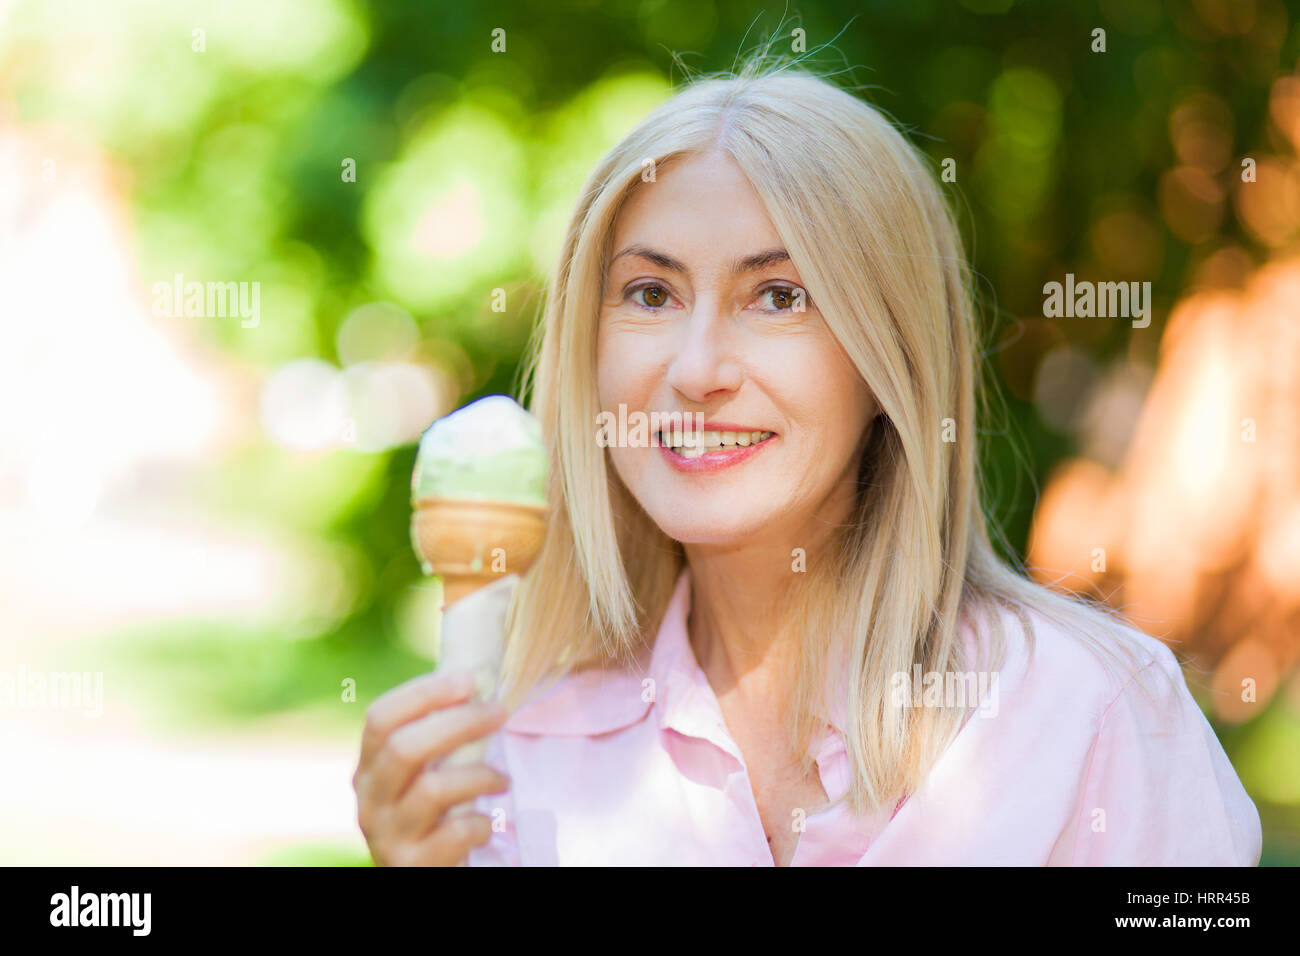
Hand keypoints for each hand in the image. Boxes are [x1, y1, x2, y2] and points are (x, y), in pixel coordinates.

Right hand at [353, 669, 510, 865]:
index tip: (469, 679)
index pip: (381, 718)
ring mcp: (386, 836)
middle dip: (459, 723)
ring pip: (432, 790)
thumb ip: (437, 738)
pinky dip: (480, 823)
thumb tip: (479, 681)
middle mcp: (369, 801)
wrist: (424, 875)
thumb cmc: (435, 817)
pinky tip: (488, 824)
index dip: (424, 693)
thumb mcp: (423, 775)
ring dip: (479, 776)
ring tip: (504, 780)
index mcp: (369, 768)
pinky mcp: (412, 866)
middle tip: (500, 712)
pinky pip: (453, 834)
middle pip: (404, 748)